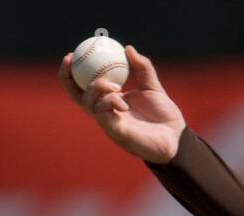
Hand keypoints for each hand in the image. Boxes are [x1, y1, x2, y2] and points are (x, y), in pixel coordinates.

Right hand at [58, 45, 186, 163]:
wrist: (176, 138)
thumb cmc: (164, 116)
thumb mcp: (153, 87)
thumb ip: (142, 68)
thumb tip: (128, 48)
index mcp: (111, 100)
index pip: (84, 85)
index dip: (72, 71)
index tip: (72, 53)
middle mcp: (105, 111)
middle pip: (76, 94)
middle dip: (67, 77)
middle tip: (71, 60)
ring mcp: (108, 122)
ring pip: (89, 102)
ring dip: (98, 87)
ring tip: (116, 87)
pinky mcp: (114, 132)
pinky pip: (102, 115)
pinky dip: (110, 102)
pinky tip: (123, 103)